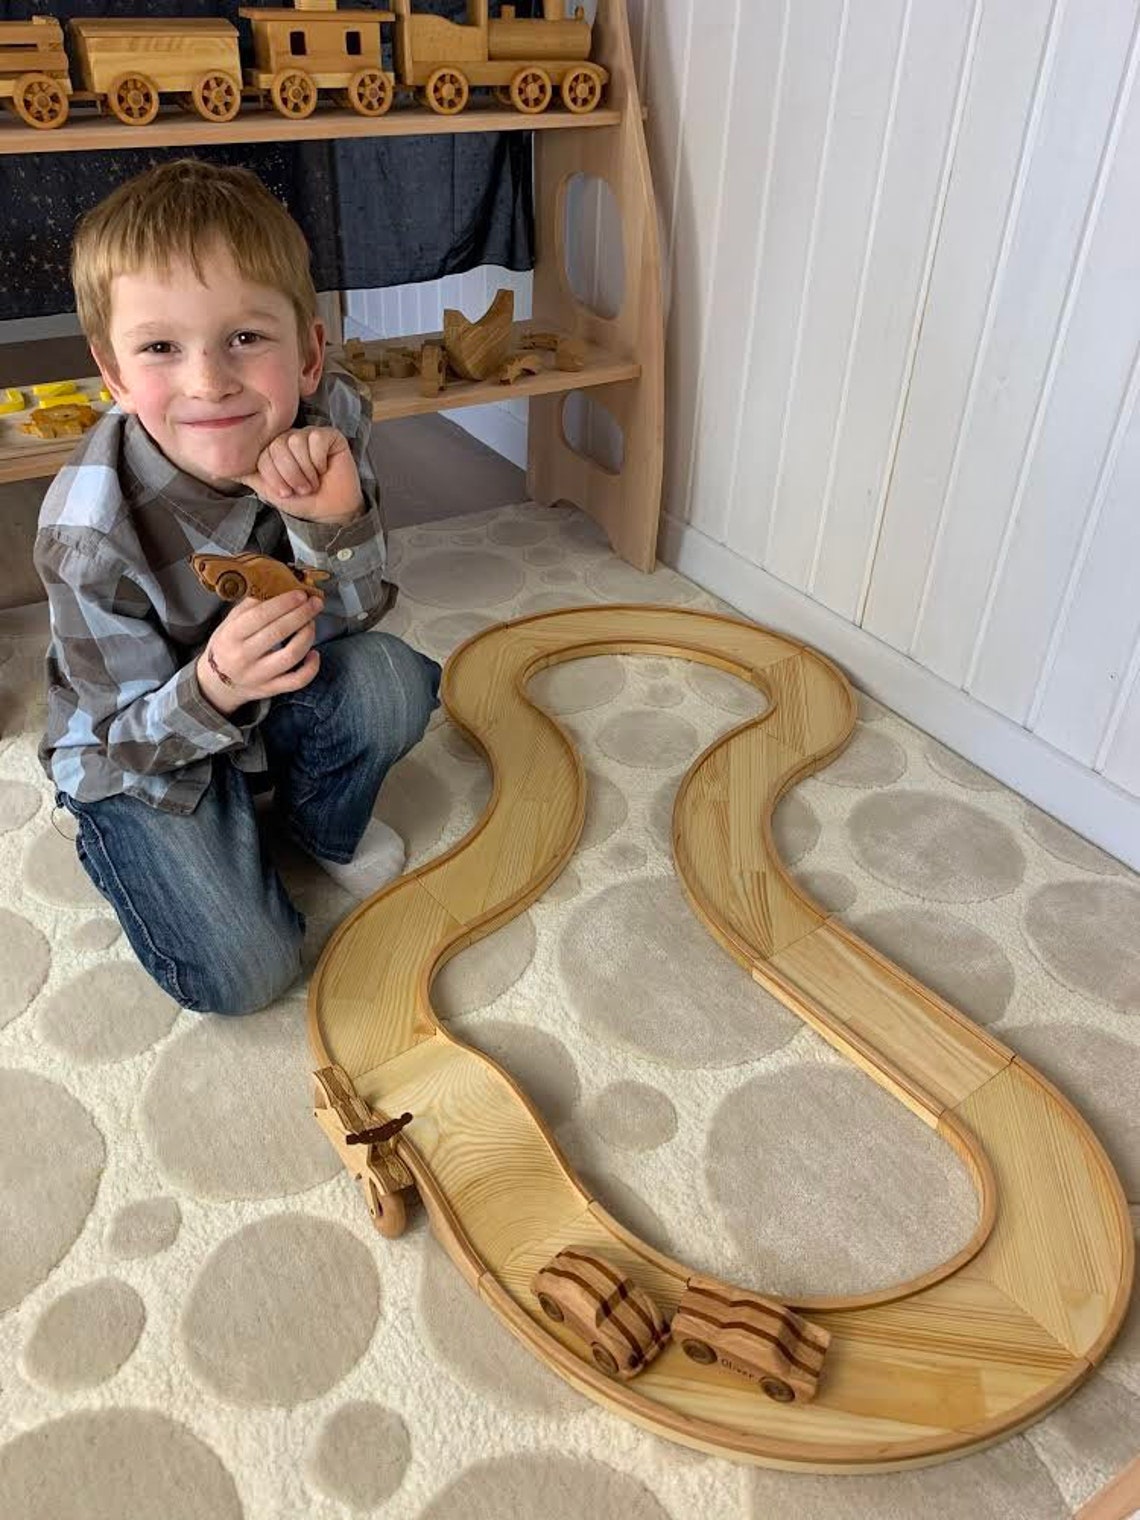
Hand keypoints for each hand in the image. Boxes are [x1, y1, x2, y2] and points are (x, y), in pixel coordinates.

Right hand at [196, 589, 323, 715]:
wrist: (217, 683)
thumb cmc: (227, 646)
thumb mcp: (229, 623)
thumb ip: (250, 606)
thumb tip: (277, 586)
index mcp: (231, 636)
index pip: (260, 616)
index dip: (283, 603)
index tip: (300, 594)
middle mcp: (243, 657)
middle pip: (278, 633)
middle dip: (301, 614)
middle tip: (314, 603)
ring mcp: (258, 676)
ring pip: (290, 656)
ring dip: (307, 636)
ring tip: (311, 623)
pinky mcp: (271, 689)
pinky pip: (297, 681)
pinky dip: (310, 668)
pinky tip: (314, 653)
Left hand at [239, 426, 363, 525]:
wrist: (329, 511)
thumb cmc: (300, 500)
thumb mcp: (268, 490)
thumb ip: (247, 476)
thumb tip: (218, 473)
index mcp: (274, 448)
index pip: (264, 455)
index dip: (275, 477)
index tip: (286, 492)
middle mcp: (290, 437)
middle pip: (279, 447)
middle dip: (291, 475)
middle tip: (302, 488)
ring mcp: (310, 434)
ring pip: (297, 442)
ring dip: (306, 471)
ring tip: (314, 481)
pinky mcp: (330, 435)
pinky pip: (316, 440)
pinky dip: (320, 460)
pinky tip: (325, 469)